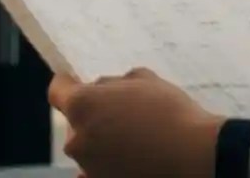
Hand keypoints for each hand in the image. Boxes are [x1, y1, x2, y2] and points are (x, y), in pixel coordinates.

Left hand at [48, 67, 224, 177]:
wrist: (192, 155)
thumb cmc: (170, 112)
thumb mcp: (146, 80)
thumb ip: (116, 82)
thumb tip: (106, 90)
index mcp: (82, 105)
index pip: (58, 90)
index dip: (68, 83)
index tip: (76, 82)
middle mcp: (77, 139)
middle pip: (75, 121)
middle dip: (92, 114)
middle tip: (122, 112)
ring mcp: (86, 167)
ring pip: (87, 146)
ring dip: (101, 140)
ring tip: (134, 138)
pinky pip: (94, 171)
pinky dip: (107, 165)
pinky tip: (131, 159)